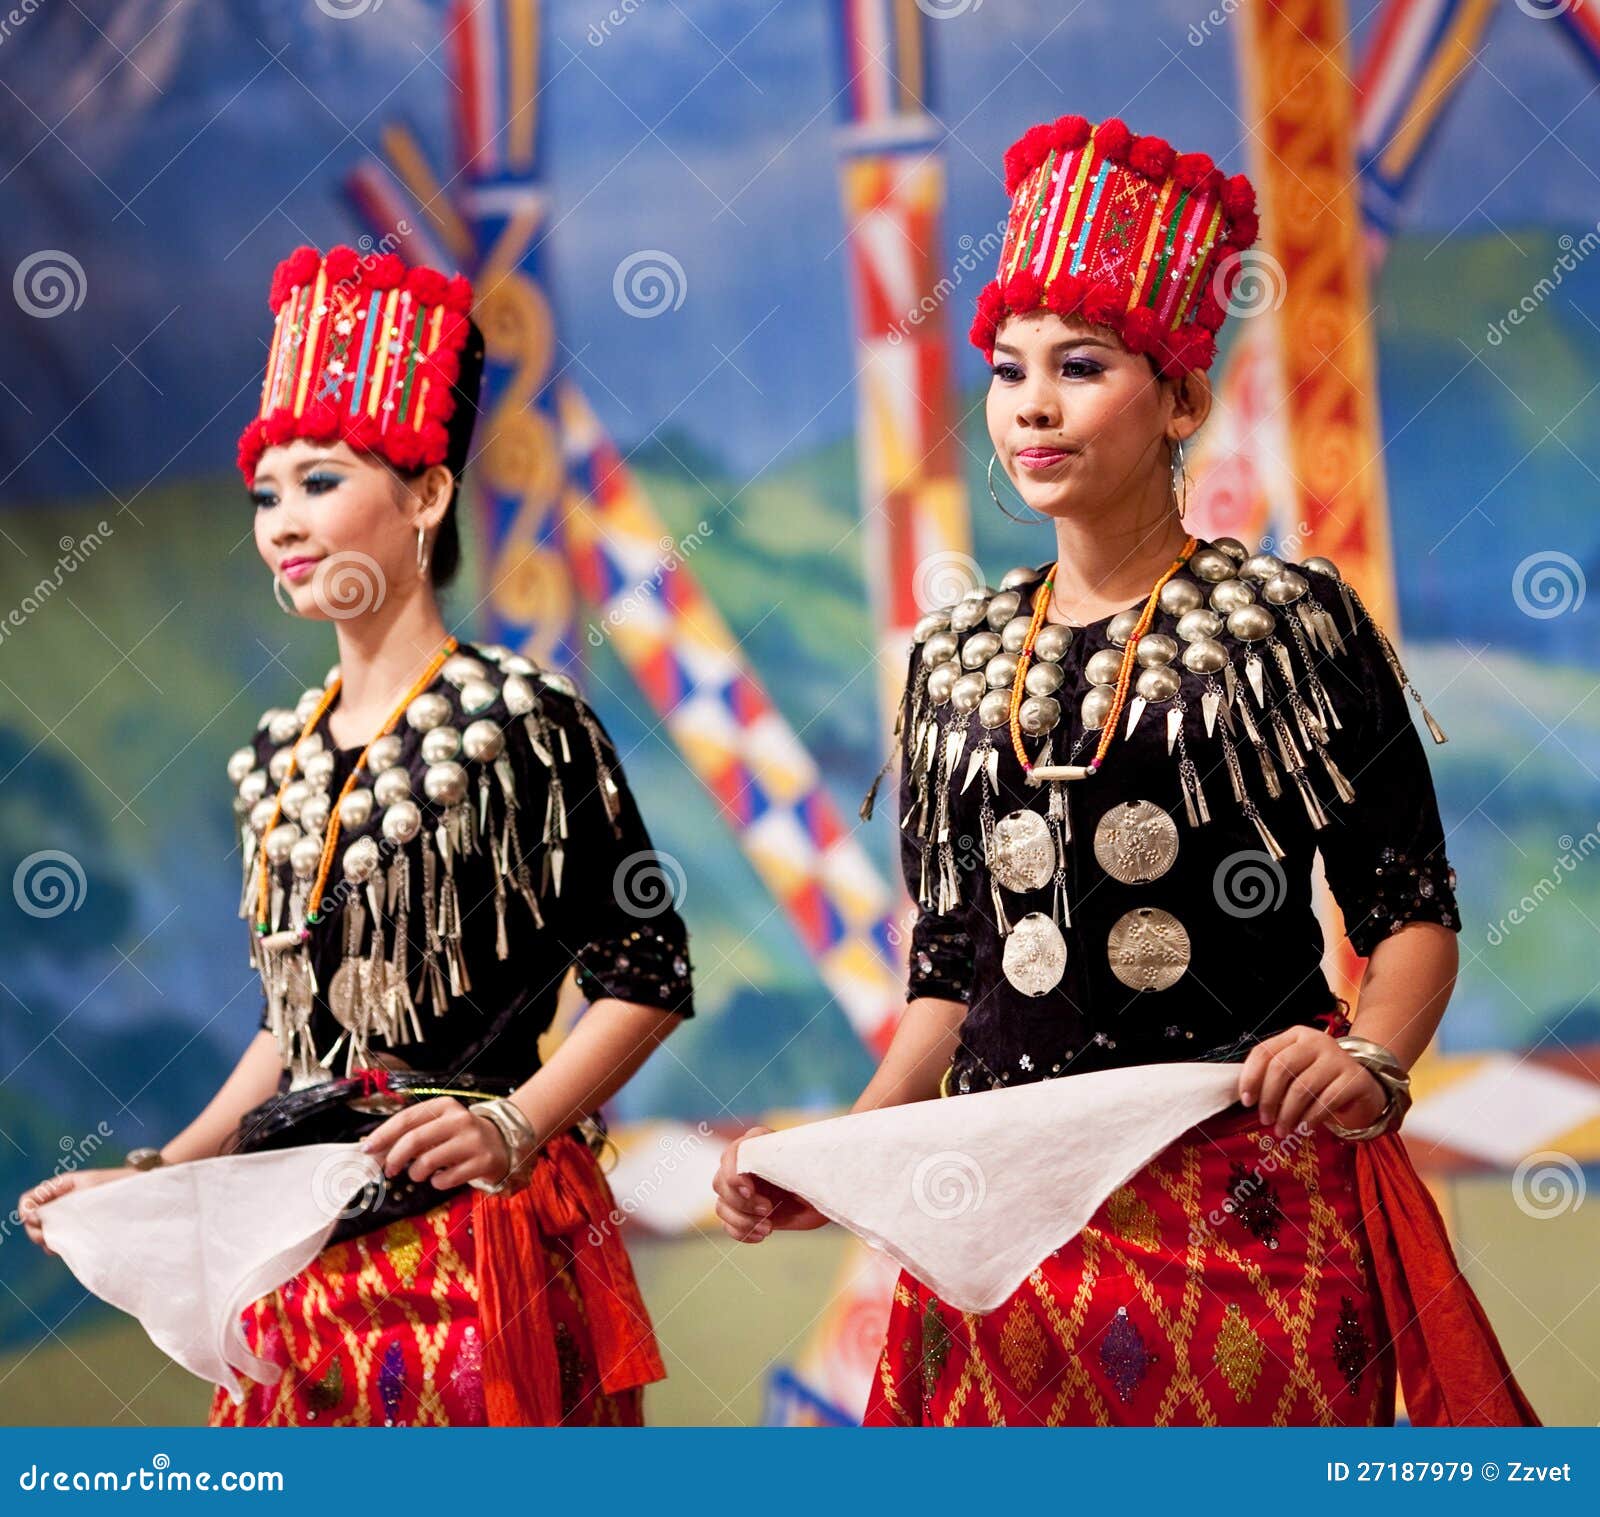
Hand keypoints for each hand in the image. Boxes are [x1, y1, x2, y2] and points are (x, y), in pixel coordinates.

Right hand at [18, 1168, 136, 1253]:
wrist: (145, 1192)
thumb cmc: (120, 1185)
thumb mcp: (89, 1190)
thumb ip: (61, 1204)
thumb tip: (32, 1217)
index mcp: (62, 1186)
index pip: (29, 1200)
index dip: (26, 1212)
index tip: (36, 1221)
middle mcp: (63, 1201)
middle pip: (33, 1220)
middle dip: (37, 1231)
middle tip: (50, 1240)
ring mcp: (71, 1216)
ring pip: (45, 1232)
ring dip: (47, 1240)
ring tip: (60, 1245)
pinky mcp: (80, 1229)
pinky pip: (59, 1239)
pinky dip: (57, 1245)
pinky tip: (65, 1249)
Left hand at [358, 1097, 517, 1190]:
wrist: (501, 1142)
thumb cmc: (458, 1136)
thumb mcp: (436, 1126)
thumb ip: (408, 1133)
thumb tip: (372, 1148)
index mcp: (444, 1106)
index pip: (406, 1118)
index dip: (383, 1135)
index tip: (366, 1149)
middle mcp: (459, 1119)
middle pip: (414, 1140)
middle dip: (394, 1158)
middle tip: (387, 1170)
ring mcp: (473, 1141)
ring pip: (427, 1162)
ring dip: (415, 1173)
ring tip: (419, 1173)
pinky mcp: (482, 1162)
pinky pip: (445, 1179)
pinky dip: (436, 1183)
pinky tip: (442, 1177)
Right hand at [711, 1126, 827, 1242]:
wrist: (834, 1190)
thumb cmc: (825, 1170)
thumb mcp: (810, 1162)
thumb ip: (790, 1160)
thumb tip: (783, 1160)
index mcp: (758, 1144)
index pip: (731, 1154)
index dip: (734, 1174)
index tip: (751, 1190)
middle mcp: (746, 1165)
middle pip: (720, 1183)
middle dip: (740, 1202)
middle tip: (769, 1211)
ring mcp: (744, 1190)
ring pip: (722, 1206)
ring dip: (742, 1221)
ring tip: (769, 1227)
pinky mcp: (748, 1212)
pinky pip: (729, 1224)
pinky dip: (740, 1232)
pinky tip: (762, 1234)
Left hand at [1238, 1026, 1388, 1137]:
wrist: (1363, 1085)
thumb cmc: (1321, 1079)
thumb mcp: (1297, 1070)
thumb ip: (1274, 1075)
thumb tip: (1246, 1097)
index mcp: (1296, 1036)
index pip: (1264, 1051)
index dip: (1251, 1077)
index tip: (1246, 1100)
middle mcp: (1317, 1042)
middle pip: (1281, 1068)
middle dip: (1268, 1098)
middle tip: (1265, 1119)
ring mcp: (1338, 1058)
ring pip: (1302, 1088)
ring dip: (1287, 1114)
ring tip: (1282, 1129)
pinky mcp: (1355, 1078)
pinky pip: (1325, 1102)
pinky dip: (1310, 1119)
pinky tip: (1303, 1129)